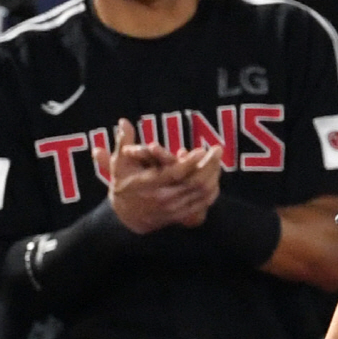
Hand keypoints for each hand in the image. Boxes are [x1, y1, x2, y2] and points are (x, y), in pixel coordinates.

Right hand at [97, 118, 220, 233]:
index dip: (190, 163)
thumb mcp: (119, 164)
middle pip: (194, 184)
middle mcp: (165, 198)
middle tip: (218, 149)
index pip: (175, 174)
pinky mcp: (181, 215)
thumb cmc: (123, 185)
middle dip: (209, 165)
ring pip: (202, 193)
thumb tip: (123, 121)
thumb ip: (123, 142)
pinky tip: (215, 176)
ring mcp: (175, 208)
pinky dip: (211, 190)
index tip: (202, 149)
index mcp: (150, 185)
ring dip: (213, 176)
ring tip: (218, 159)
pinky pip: (203, 203)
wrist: (126, 217)